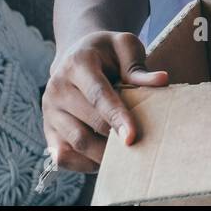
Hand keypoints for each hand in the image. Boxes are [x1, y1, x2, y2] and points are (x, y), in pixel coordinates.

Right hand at [41, 31, 168, 172]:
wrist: (76, 54)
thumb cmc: (107, 53)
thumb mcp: (124, 47)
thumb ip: (138, 68)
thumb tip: (162, 80)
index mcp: (77, 64)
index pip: (98, 95)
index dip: (116, 117)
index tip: (132, 137)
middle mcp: (57, 88)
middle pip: (89, 122)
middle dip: (116, 136)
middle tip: (141, 145)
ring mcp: (49, 111)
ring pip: (76, 142)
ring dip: (103, 153)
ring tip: (126, 154)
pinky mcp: (48, 130)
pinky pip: (63, 156)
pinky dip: (85, 163)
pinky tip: (105, 159)